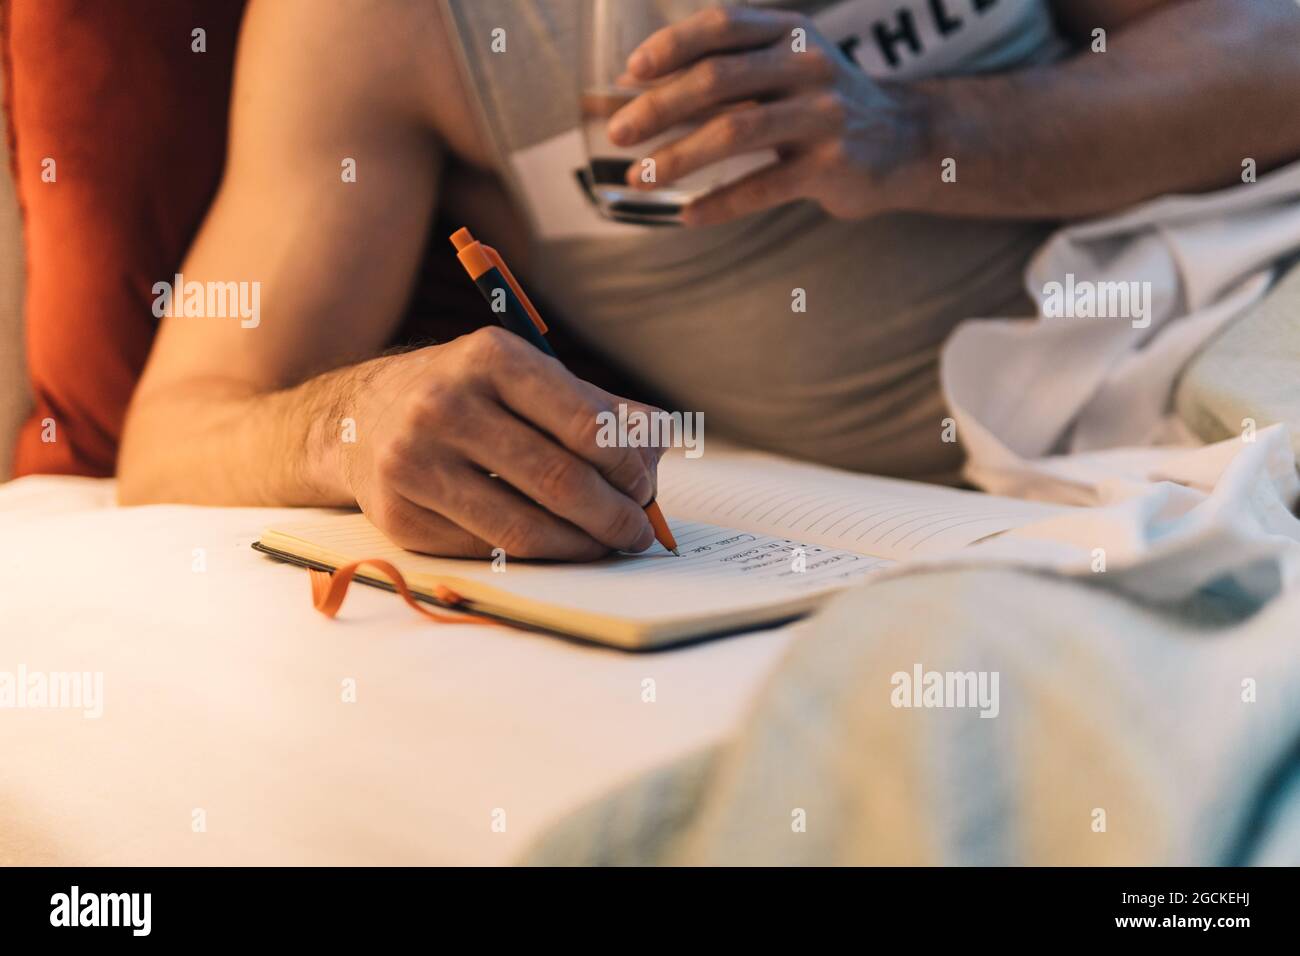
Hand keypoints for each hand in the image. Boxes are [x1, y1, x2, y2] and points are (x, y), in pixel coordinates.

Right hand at [340, 327, 665, 560]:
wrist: (359, 418)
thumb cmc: (468, 395)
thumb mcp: (526, 377)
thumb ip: (599, 406)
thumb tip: (658, 448)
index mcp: (491, 358)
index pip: (586, 425)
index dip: (628, 467)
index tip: (644, 488)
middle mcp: (445, 405)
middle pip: (559, 480)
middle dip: (614, 516)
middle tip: (637, 532)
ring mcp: (415, 463)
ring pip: (524, 527)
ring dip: (581, 546)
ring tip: (606, 545)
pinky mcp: (399, 517)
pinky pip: (488, 550)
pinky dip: (534, 556)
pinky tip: (555, 546)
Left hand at [608, 5, 927, 225]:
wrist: (907, 141)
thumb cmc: (822, 105)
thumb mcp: (784, 69)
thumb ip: (723, 71)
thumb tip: (635, 85)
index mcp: (790, 33)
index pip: (722, 26)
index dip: (672, 46)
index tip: (630, 73)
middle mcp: (809, 66)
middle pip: (718, 80)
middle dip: (659, 107)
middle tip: (618, 134)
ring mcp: (824, 117)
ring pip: (735, 133)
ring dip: (678, 157)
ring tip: (639, 178)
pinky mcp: (833, 167)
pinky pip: (763, 187)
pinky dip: (720, 203)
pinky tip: (686, 216)